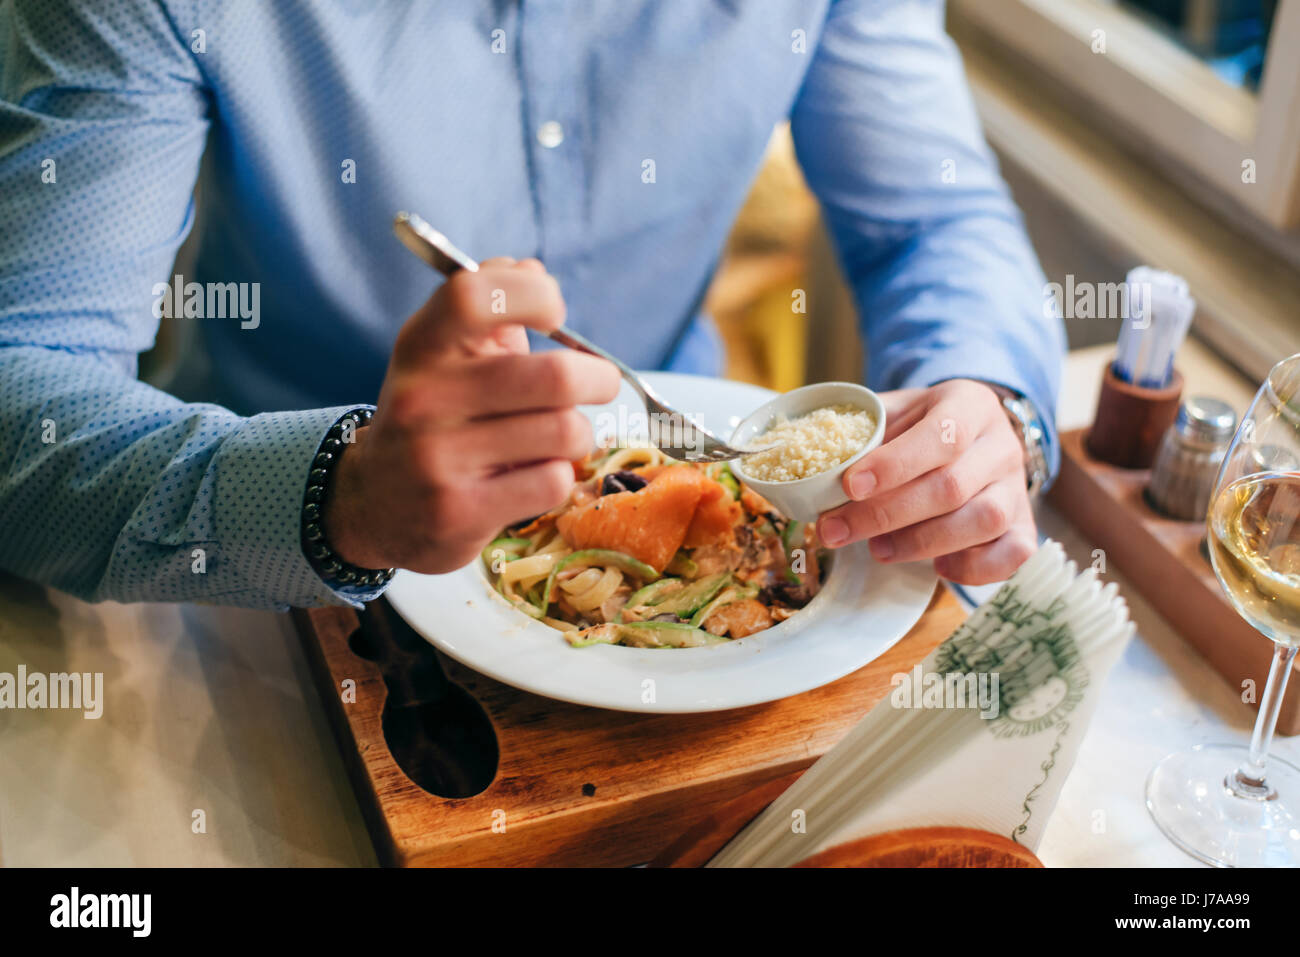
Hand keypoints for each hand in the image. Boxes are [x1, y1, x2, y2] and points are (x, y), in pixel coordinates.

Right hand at [324, 258, 620, 573]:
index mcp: (420, 348)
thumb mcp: (443, 358)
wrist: (373, 505)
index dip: (532, 295)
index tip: (555, 314)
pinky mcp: (460, 512)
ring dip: (577, 435)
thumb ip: (488, 311)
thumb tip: (533, 271)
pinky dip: (558, 477)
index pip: (474, 296)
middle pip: (554, 376)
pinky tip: (534, 476)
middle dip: (598, 379)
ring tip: (559, 438)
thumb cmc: (431, 418)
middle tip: (600, 384)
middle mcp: (424, 398)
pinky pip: (551, 481)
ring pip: (564, 432)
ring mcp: (438, 459)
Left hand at [816, 379, 1036, 584]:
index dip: (894, 465)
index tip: (850, 486)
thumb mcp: (898, 411)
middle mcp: (1001, 445)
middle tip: (836, 531)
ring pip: (983, 521)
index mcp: (969, 405)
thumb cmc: (925, 426)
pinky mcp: (1025, 524)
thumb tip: (816, 471)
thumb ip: (867, 433)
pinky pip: (1014, 553)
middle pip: (951, 487)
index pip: (940, 435)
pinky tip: (937, 567)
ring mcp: (1018, 487)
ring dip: (921, 543)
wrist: (978, 434)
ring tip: (877, 549)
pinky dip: (974, 567)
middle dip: (885, 515)